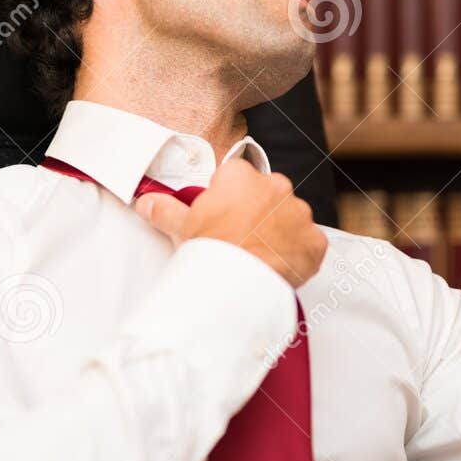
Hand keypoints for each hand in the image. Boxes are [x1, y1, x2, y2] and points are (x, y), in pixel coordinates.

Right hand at [133, 157, 327, 287]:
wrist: (237, 284)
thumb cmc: (210, 250)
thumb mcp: (182, 227)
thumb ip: (165, 209)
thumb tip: (145, 202)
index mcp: (241, 176)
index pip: (236, 177)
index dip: (228, 198)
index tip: (222, 218)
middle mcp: (275, 186)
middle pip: (266, 195)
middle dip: (257, 213)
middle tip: (240, 239)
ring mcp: (299, 213)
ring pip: (290, 218)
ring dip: (279, 233)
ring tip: (258, 257)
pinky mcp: (315, 241)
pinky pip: (309, 244)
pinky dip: (298, 255)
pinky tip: (279, 267)